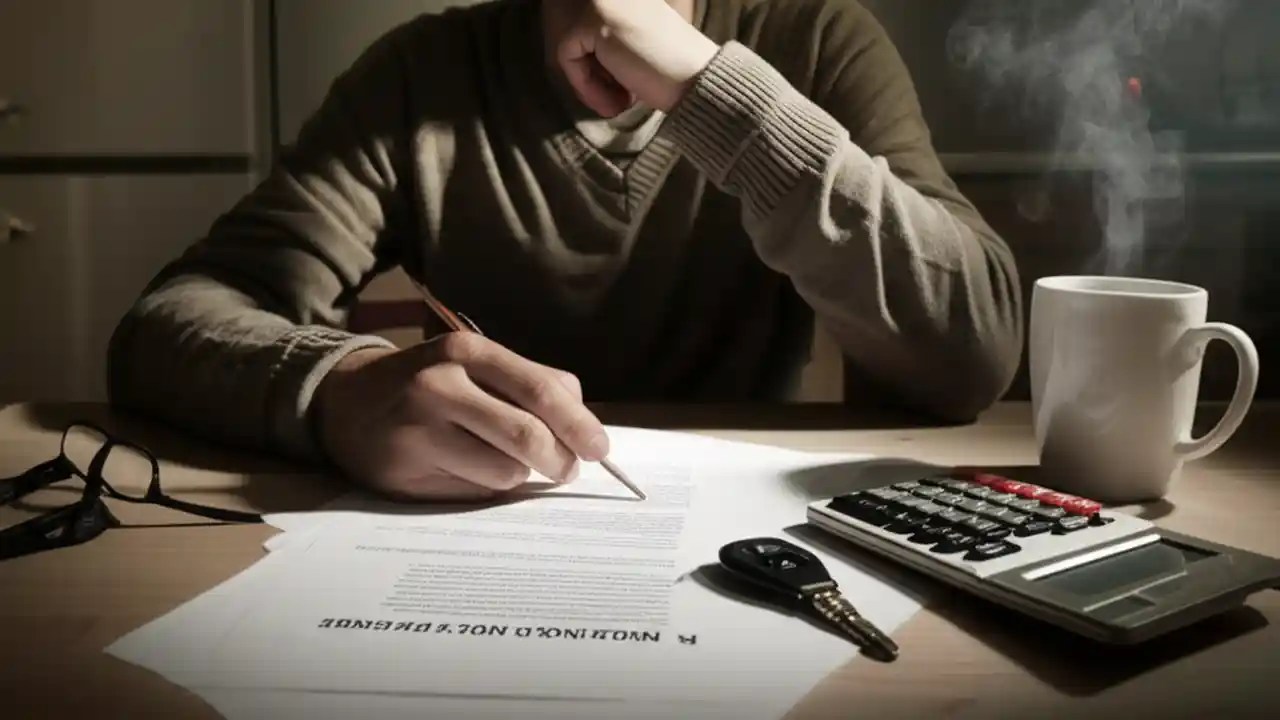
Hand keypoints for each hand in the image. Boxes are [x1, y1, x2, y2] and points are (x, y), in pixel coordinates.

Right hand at [314, 333, 609, 501]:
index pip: (542, 389)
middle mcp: (441, 383)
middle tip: (566, 470)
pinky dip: (486, 488)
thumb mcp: (474, 365)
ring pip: (505, 471)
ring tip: (503, 464)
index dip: (579, 424)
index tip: (600, 449)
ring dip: (519, 476)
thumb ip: (529, 383)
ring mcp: (420, 428)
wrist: (345, 401)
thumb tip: (584, 421)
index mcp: (468, 350)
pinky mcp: (405, 469)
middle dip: (560, 461)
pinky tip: (467, 471)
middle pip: (528, 435)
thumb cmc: (429, 385)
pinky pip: (472, 492)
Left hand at [543, 0, 719, 117]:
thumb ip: (614, 47)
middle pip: (580, 37)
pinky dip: (584, 83)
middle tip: (615, 101)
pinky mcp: (595, 19)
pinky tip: (613, 102)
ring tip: (617, 105)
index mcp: (633, 2)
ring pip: (572, 45)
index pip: (595, 33)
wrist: (697, 82)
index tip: (621, 93)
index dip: (602, 67)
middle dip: (593, 74)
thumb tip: (582, 61)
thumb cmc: (676, 75)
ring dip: (590, 83)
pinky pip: (568, 54)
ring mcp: (605, 1)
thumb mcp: (640, 52)